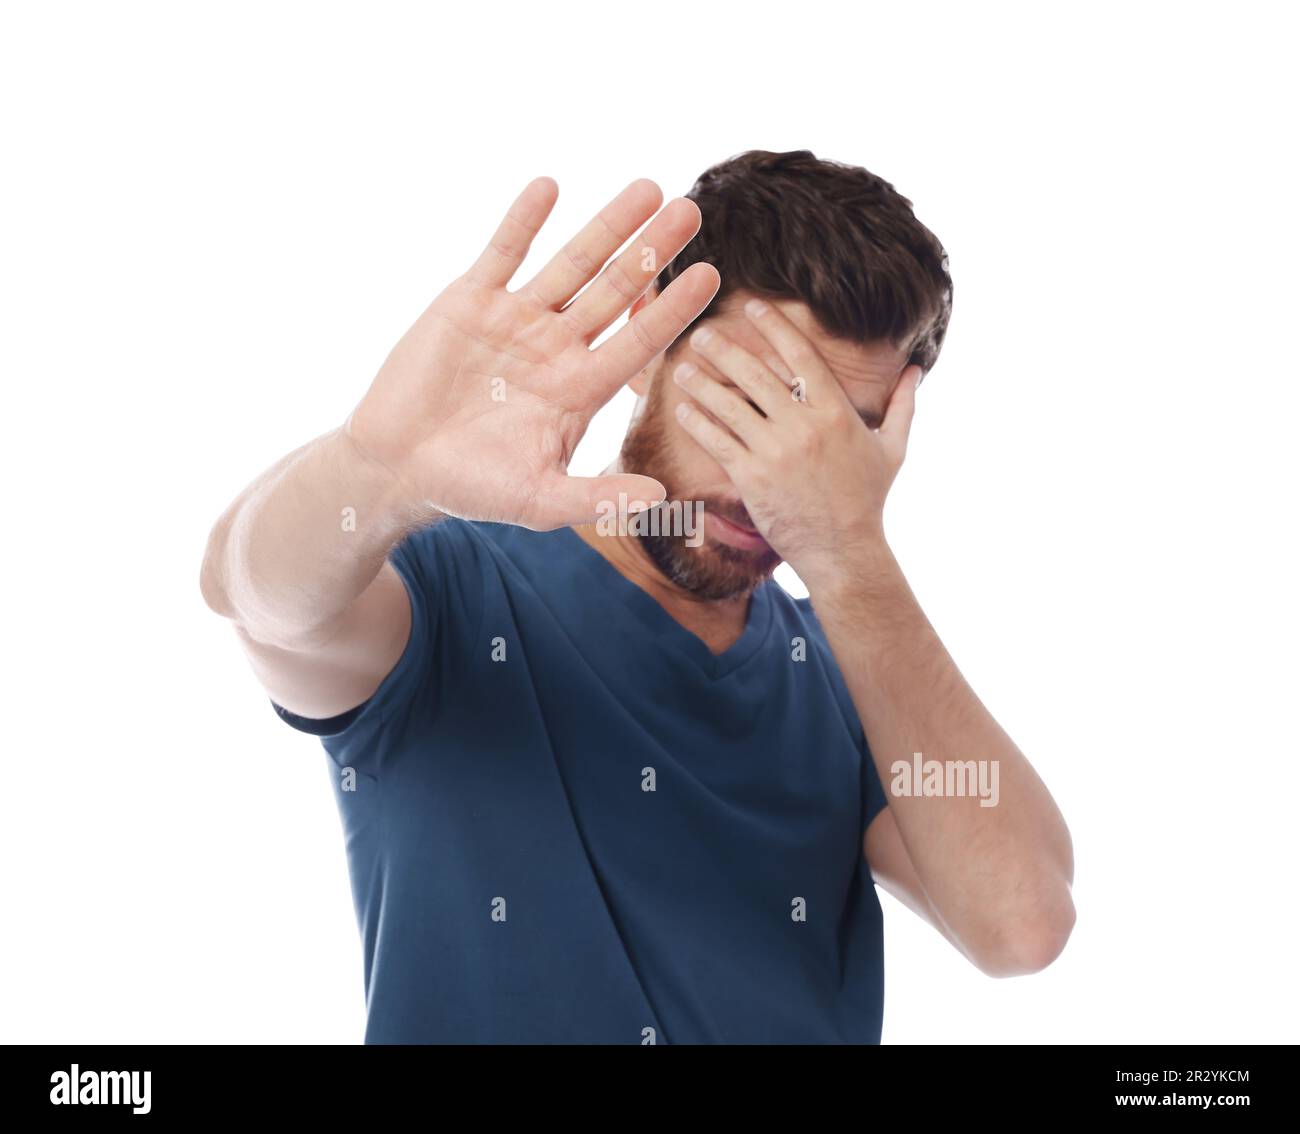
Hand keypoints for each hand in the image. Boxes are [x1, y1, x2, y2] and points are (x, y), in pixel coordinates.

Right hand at [346, 177, 719, 528]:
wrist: (397, 465)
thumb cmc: (471, 488)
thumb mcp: (538, 501)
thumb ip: (595, 497)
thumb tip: (661, 496)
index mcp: (579, 388)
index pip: (638, 341)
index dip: (673, 310)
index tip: (712, 277)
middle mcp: (557, 347)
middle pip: (616, 290)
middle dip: (652, 251)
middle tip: (691, 210)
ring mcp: (516, 320)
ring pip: (571, 263)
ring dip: (607, 225)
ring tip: (647, 187)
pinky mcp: (470, 301)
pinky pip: (503, 252)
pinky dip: (524, 221)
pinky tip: (550, 186)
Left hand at [671, 298, 921, 587]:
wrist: (843, 551)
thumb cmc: (868, 501)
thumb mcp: (893, 450)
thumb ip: (903, 405)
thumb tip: (915, 369)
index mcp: (838, 412)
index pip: (801, 355)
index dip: (774, 327)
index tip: (752, 307)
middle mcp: (804, 427)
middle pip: (756, 374)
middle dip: (725, 349)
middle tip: (701, 333)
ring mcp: (776, 452)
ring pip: (730, 405)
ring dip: (702, 383)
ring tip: (682, 368)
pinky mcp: (752, 478)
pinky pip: (717, 442)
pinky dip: (698, 423)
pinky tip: (683, 410)